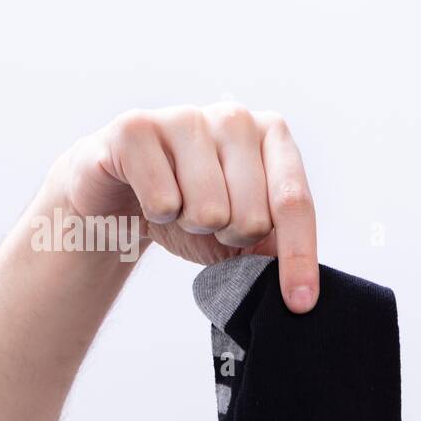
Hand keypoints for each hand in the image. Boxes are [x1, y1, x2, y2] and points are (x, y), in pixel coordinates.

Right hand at [50, 103, 319, 311]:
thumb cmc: (192, 210)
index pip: (295, 203)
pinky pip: (163, 202)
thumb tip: (299, 294)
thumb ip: (276, 249)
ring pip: (209, 212)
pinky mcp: (136, 128)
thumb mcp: (245, 234)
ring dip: (191, 225)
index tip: (299, 304)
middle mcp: (235, 118)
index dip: (299, 258)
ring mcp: (185, 117)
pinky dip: (158, 216)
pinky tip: (150, 197)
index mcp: (273, 136)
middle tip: (209, 221)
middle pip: (253, 216)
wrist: (120, 194)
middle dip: (230, 237)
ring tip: (179, 206)